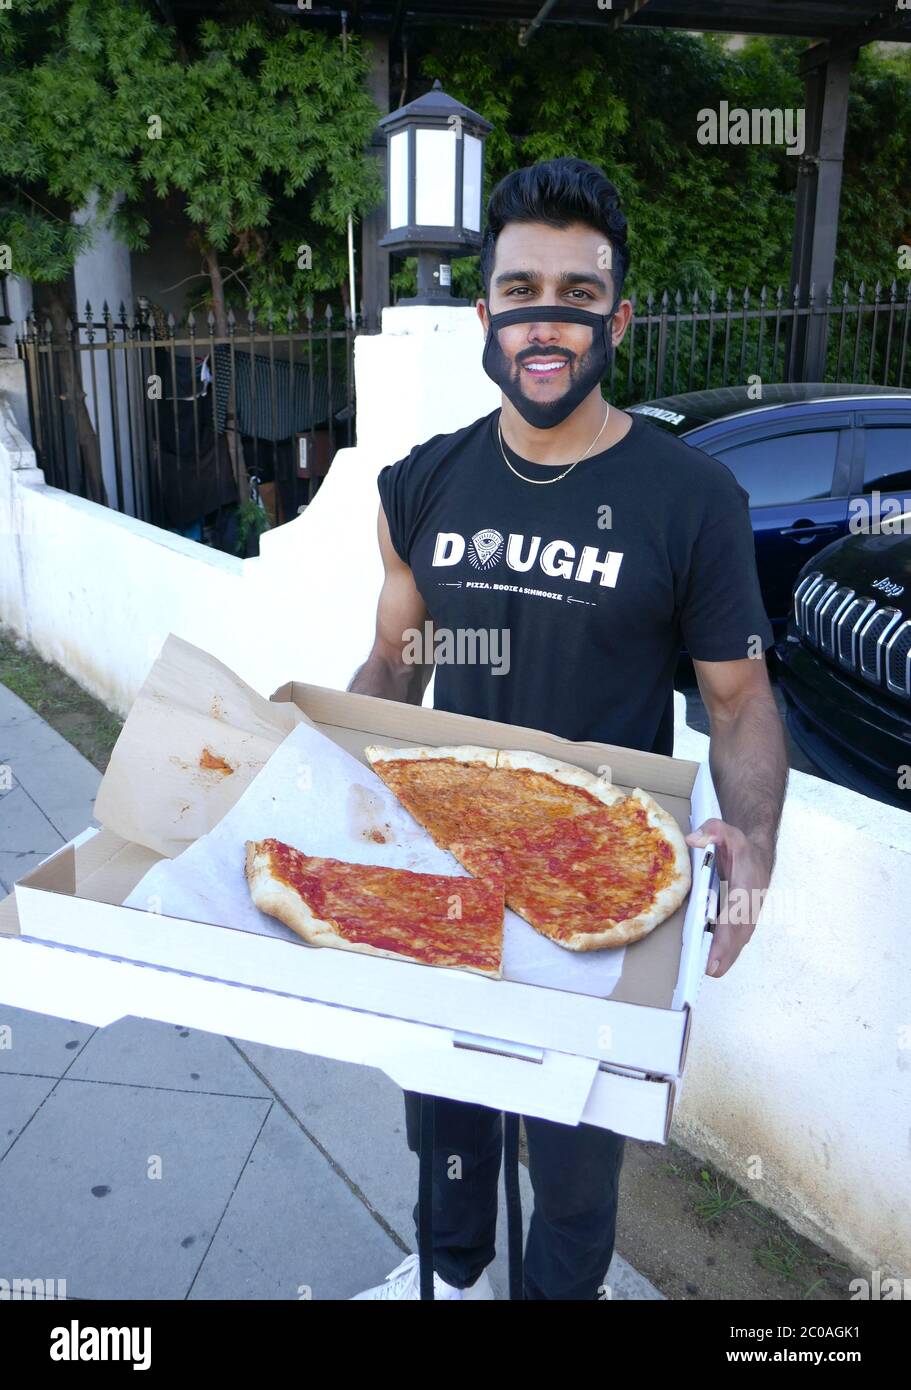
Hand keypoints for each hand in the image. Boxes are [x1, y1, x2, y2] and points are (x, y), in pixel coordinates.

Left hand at [685, 818, 770, 978]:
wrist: (758, 852)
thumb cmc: (740, 846)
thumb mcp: (727, 832)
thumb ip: (713, 830)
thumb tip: (694, 839)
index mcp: (746, 887)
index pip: (735, 916)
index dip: (725, 937)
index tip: (715, 953)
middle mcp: (750, 905)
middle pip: (737, 934)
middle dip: (724, 954)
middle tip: (708, 971)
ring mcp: (749, 914)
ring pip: (738, 940)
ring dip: (726, 957)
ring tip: (708, 972)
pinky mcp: (744, 919)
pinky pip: (735, 938)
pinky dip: (726, 952)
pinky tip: (713, 963)